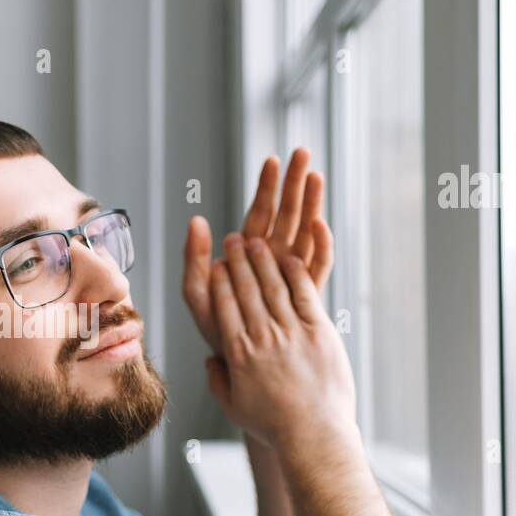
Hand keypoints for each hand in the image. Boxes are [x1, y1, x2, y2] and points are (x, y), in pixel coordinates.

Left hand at [183, 148, 332, 357]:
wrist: (240, 364)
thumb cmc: (216, 331)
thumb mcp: (198, 293)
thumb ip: (194, 259)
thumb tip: (197, 220)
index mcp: (247, 254)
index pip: (259, 212)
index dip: (266, 186)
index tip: (272, 159)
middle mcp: (272, 259)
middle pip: (286, 213)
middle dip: (295, 183)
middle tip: (303, 152)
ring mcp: (292, 274)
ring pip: (305, 231)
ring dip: (312, 203)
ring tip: (318, 174)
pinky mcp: (308, 293)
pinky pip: (318, 263)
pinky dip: (321, 243)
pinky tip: (321, 222)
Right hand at [205, 234, 356, 455]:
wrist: (313, 435)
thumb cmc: (274, 426)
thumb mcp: (234, 407)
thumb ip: (218, 381)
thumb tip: (209, 362)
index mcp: (238, 353)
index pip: (223, 306)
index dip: (219, 280)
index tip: (215, 263)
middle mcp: (262, 338)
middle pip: (245, 289)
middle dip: (237, 261)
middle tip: (232, 241)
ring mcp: (291, 333)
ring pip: (273, 286)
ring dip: (263, 261)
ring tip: (256, 243)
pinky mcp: (319, 332)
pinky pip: (304, 294)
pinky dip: (295, 273)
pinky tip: (289, 258)